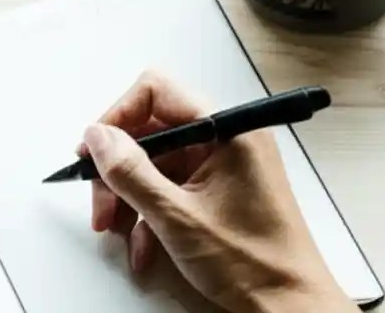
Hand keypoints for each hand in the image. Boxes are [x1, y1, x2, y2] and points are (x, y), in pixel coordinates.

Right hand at [81, 71, 354, 312]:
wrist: (291, 308)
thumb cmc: (255, 264)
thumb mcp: (176, 217)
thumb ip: (131, 172)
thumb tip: (98, 137)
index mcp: (227, 130)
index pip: (157, 92)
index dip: (118, 118)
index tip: (94, 150)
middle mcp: (227, 139)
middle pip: (152, 131)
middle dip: (119, 169)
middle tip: (101, 203)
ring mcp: (224, 165)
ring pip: (157, 163)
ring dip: (130, 196)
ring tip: (118, 231)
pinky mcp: (220, 189)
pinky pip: (172, 186)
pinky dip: (150, 213)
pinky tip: (144, 246)